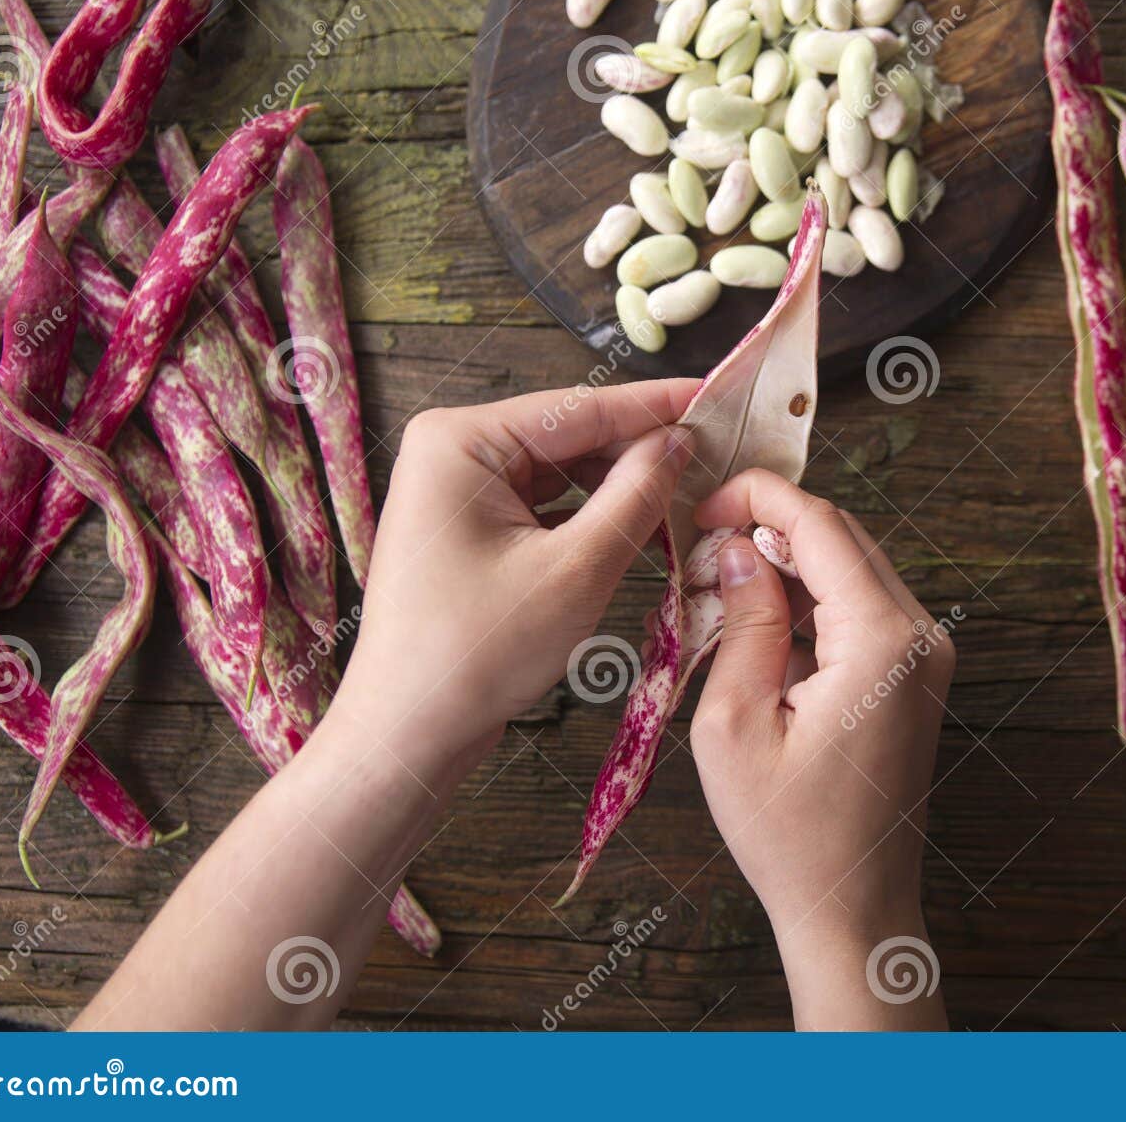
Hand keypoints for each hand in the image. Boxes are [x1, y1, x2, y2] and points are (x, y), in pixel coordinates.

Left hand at [332, 378, 699, 779]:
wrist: (409, 731)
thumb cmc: (478, 651)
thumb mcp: (576, 569)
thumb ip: (635, 495)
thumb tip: (679, 442)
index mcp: (461, 440)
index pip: (579, 408)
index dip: (655, 405)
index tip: (715, 394)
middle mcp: (452, 452)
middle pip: (569, 436)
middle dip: (638, 449)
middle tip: (714, 455)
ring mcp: (457, 492)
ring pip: (561, 473)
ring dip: (619, 486)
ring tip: (686, 492)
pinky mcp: (468, 531)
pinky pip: (543, 506)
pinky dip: (590, 516)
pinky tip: (638, 526)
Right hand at [690, 471, 953, 1028]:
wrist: (854, 908)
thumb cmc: (789, 834)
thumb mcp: (734, 724)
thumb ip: (742, 622)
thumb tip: (741, 549)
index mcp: (882, 641)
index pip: (821, 524)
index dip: (757, 496)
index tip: (701, 506)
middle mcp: (921, 635)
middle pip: (843, 537)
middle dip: (769, 524)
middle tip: (701, 546)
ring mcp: (928, 655)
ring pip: (853, 568)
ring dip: (787, 563)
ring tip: (719, 588)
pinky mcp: (918, 675)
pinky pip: (863, 608)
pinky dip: (810, 601)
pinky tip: (758, 626)